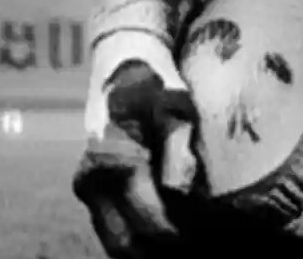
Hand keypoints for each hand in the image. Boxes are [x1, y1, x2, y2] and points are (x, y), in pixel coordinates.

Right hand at [73, 32, 199, 258]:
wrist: (123, 63)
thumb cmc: (158, 82)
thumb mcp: (176, 106)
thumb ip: (179, 149)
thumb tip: (180, 189)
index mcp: (116, 161)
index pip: (152, 223)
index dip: (183, 238)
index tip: (214, 237)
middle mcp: (94, 179)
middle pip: (129, 244)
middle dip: (165, 251)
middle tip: (202, 244)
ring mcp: (88, 187)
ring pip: (117, 242)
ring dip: (150, 251)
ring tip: (189, 241)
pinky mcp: (90, 189)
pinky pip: (113, 228)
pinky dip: (139, 239)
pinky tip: (172, 235)